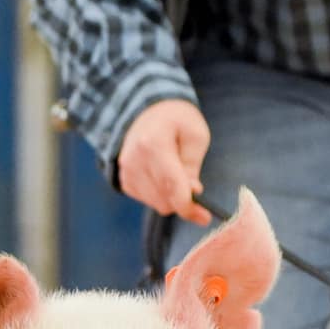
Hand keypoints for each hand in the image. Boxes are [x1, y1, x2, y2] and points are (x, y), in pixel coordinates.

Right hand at [116, 99, 211, 223]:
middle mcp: (134, 160)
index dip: (189, 207)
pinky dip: (161, 195)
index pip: (171, 185)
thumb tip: (192, 193)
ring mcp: (126, 172)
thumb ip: (193, 166)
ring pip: (157, 204)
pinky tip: (163, 175)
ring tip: (177, 173)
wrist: (146, 111)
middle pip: (164, 200)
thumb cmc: (176, 120)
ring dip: (173, 197)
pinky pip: (148, 200)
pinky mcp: (124, 180)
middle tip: (197, 191)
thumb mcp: (195, 135)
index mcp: (153, 145)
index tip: (205, 218)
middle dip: (184, 201)